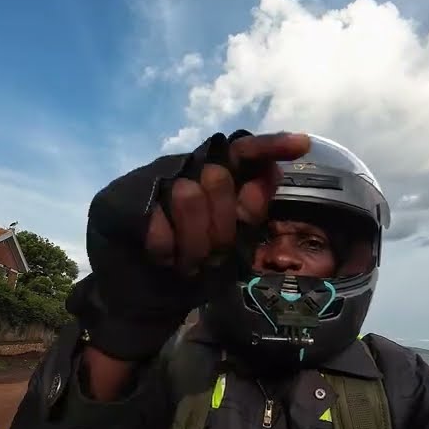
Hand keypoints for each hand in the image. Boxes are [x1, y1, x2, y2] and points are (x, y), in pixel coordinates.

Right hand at [145, 132, 310, 273]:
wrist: (141, 284)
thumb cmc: (192, 258)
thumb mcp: (231, 239)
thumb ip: (250, 207)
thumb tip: (271, 172)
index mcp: (216, 174)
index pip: (244, 150)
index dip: (270, 145)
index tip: (302, 144)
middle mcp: (188, 168)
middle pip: (218, 178)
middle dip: (221, 227)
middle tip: (213, 257)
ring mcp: (156, 182)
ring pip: (188, 197)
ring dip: (194, 244)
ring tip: (190, 264)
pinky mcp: (126, 201)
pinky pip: (159, 223)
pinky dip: (167, 251)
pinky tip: (165, 260)